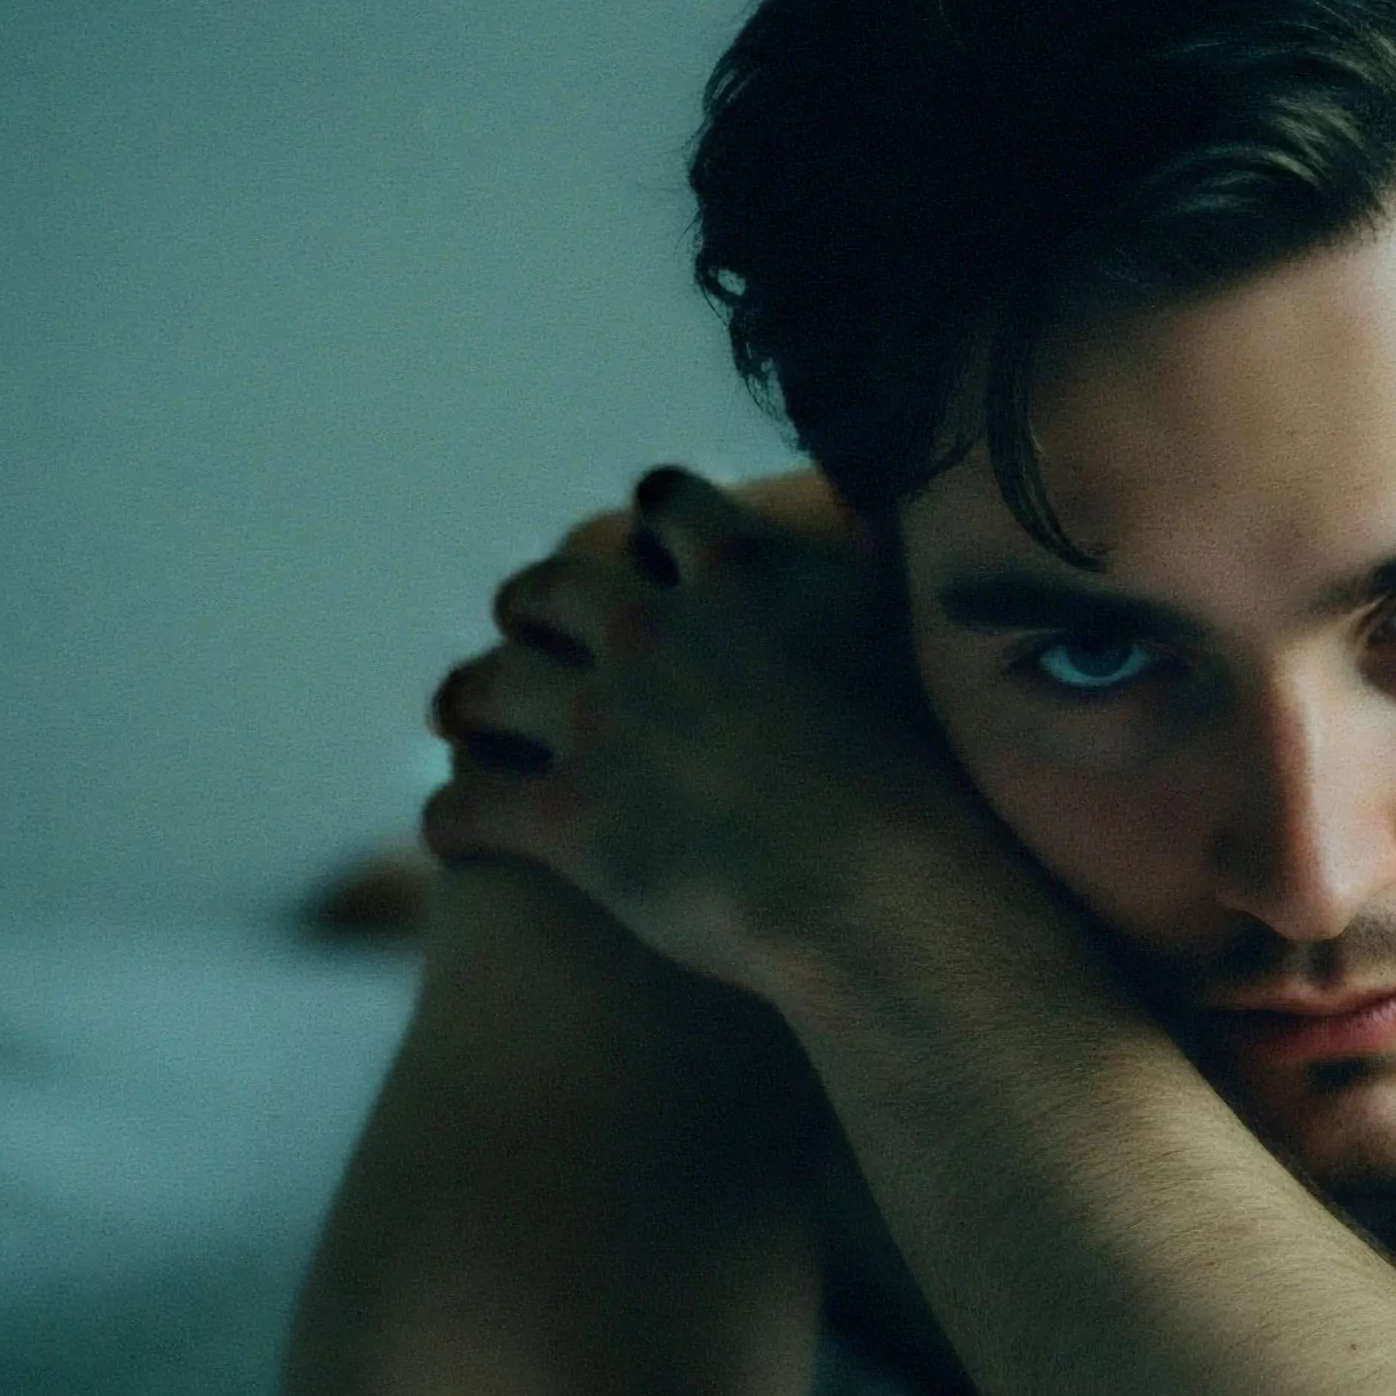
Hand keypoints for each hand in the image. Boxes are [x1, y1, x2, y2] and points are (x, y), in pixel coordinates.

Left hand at [424, 467, 970, 990]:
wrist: (898, 891)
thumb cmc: (942, 777)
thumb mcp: (931, 640)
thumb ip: (900, 578)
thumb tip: (928, 538)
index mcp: (744, 575)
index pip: (666, 505)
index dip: (647, 524)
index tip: (642, 545)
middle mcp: (656, 632)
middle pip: (555, 585)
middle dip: (535, 604)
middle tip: (530, 625)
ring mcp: (603, 725)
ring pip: (490, 685)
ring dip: (472, 697)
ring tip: (465, 715)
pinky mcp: (571, 824)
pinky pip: (472, 807)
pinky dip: (453, 817)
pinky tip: (452, 831)